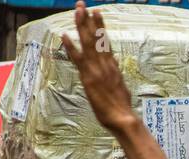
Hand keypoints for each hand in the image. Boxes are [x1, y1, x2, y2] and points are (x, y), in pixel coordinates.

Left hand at [61, 2, 136, 134]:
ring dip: (82, 26)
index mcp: (113, 67)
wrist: (124, 119)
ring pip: (89, 43)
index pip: (105, 42)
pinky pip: (78, 59)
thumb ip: (116, 78)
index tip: (97, 13)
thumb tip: (115, 71)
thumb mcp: (122, 90)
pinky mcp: (89, 78)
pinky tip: (65, 35)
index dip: (100, 27)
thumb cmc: (123, 110)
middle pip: (97, 38)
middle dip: (89, 20)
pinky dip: (71, 47)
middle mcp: (105, 65)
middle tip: (83, 4)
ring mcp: (97, 70)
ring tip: (78, 11)